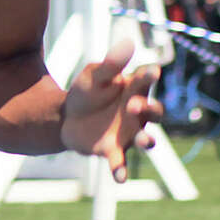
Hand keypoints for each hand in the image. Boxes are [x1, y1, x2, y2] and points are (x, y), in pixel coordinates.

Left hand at [59, 38, 162, 181]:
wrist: (65, 116)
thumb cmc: (86, 91)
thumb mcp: (93, 75)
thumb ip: (110, 63)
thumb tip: (128, 42)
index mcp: (134, 89)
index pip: (146, 81)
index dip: (150, 76)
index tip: (152, 71)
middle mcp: (137, 113)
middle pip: (154, 112)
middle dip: (149, 109)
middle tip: (135, 105)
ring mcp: (128, 133)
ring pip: (145, 139)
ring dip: (146, 141)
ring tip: (144, 141)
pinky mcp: (114, 151)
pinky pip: (121, 162)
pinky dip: (121, 169)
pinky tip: (119, 177)